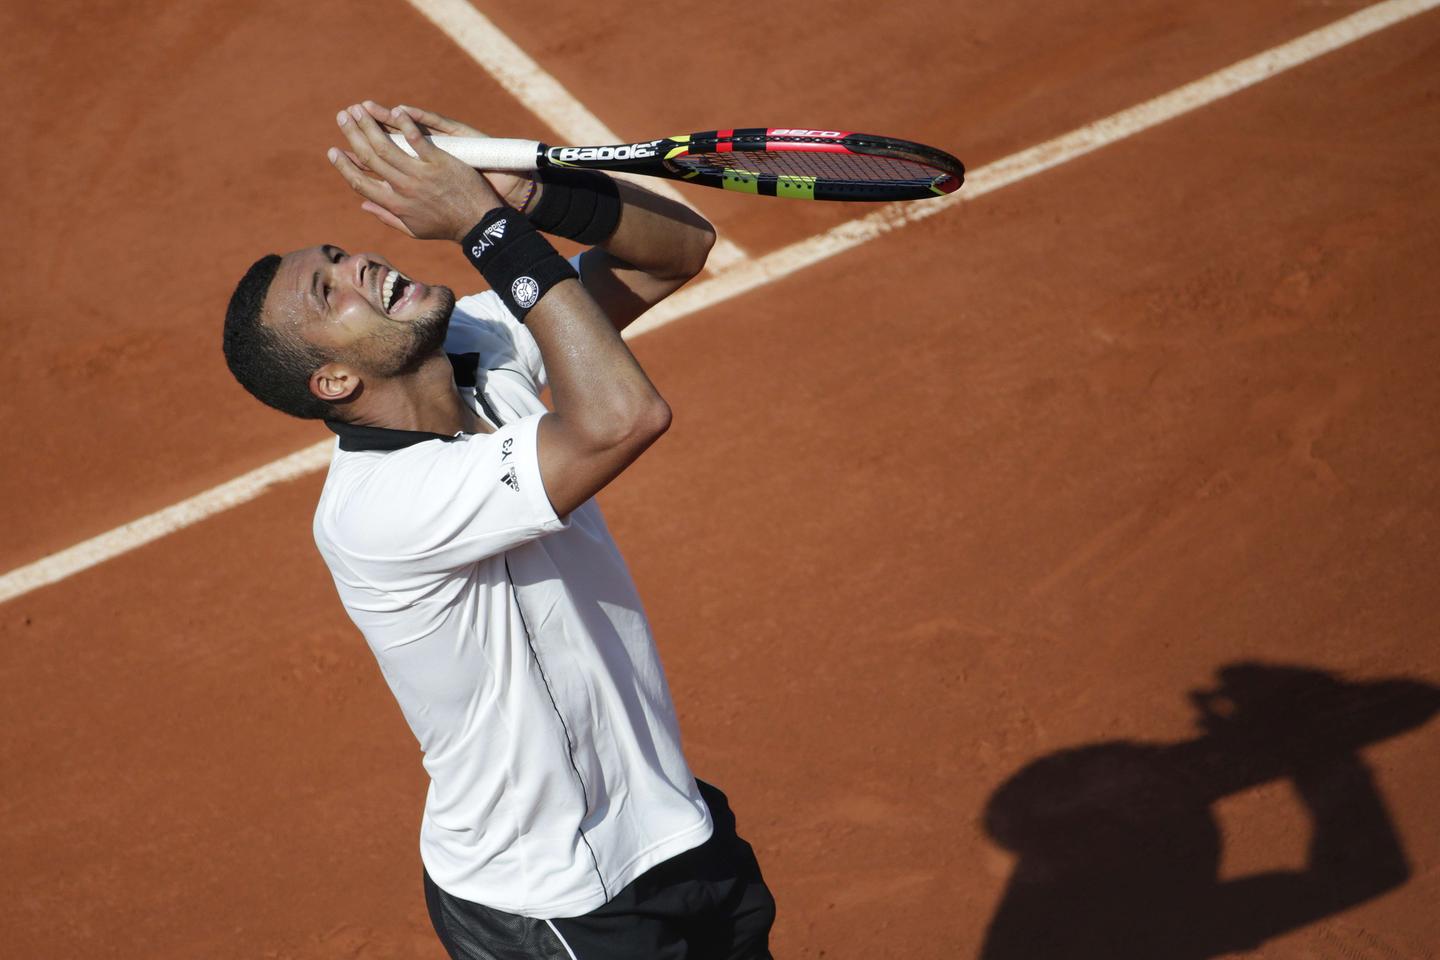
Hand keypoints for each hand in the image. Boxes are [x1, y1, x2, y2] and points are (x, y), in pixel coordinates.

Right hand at [328, 101, 502, 240]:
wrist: (479, 225)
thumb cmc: (446, 227)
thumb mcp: (413, 230)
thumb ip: (387, 216)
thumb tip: (363, 204)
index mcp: (395, 204)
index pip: (361, 183)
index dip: (344, 166)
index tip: (333, 151)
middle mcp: (404, 188)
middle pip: (370, 158)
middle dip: (353, 135)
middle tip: (342, 117)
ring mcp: (421, 174)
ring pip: (387, 146)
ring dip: (370, 125)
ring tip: (358, 109)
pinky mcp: (440, 162)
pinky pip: (417, 140)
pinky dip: (404, 125)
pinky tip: (393, 110)